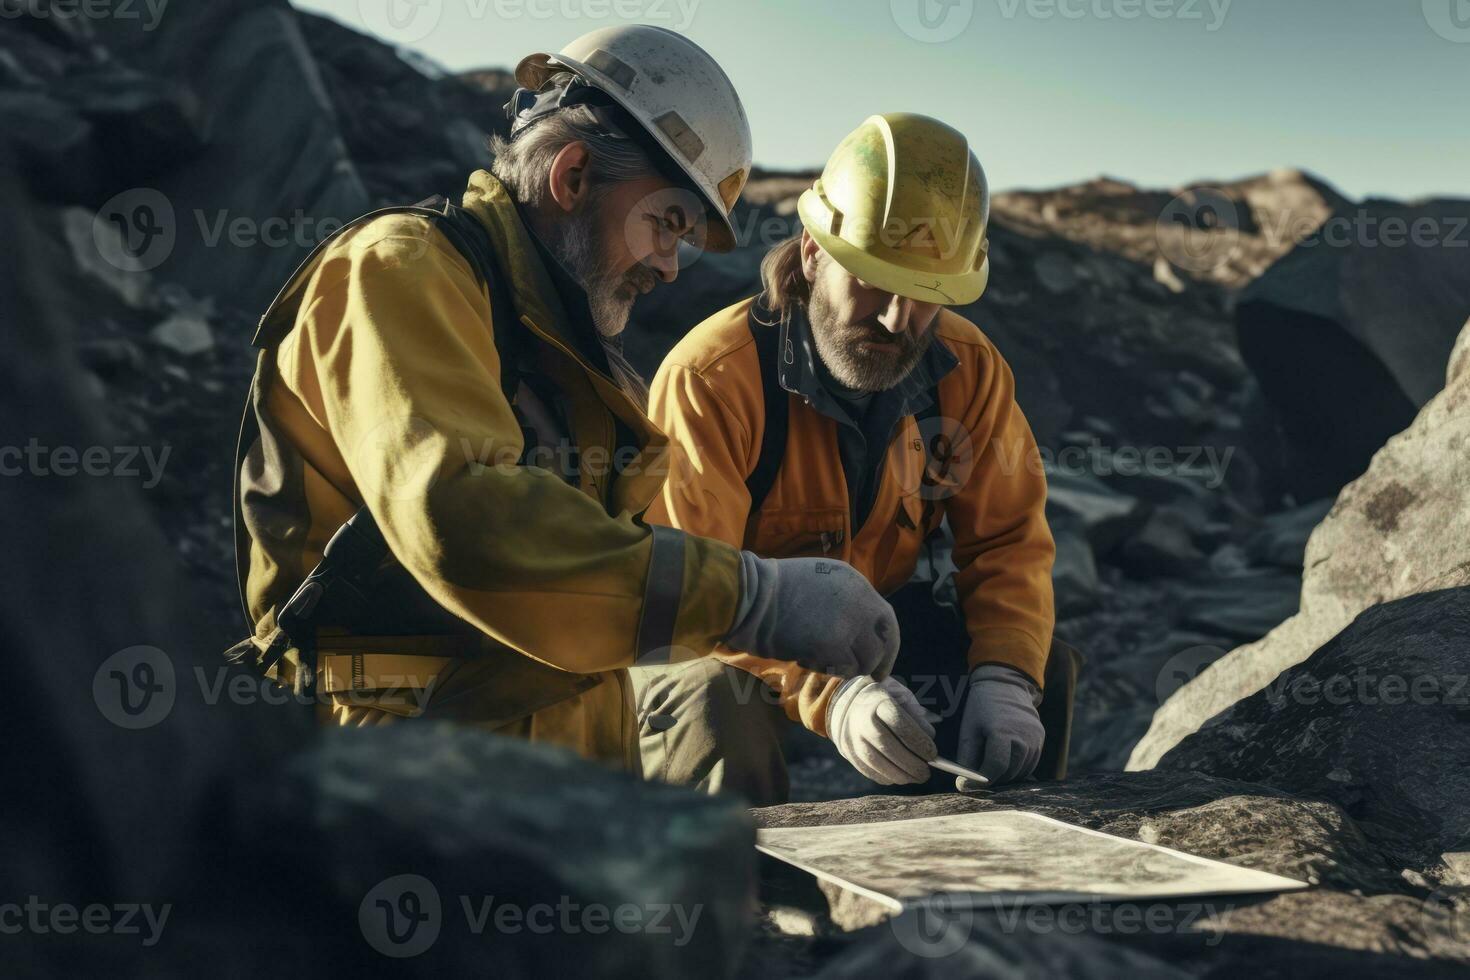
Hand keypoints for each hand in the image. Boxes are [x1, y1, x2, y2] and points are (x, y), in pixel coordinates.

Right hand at [724, 552, 898, 677]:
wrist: (750, 596)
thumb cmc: (771, 589)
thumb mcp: (818, 582)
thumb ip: (841, 602)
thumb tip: (854, 629)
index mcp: (855, 582)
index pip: (886, 619)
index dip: (887, 643)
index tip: (881, 660)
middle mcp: (860, 600)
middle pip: (884, 643)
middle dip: (878, 663)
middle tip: (871, 676)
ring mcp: (849, 624)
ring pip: (864, 661)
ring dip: (846, 667)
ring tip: (819, 658)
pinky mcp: (834, 645)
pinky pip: (841, 669)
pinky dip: (825, 669)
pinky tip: (804, 657)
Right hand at [827, 676, 937, 783]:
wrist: (847, 703)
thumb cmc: (883, 701)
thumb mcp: (901, 697)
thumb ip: (916, 715)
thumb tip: (930, 736)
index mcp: (878, 701)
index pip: (900, 724)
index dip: (918, 742)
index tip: (932, 754)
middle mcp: (862, 719)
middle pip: (888, 746)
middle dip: (911, 764)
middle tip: (926, 773)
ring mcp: (852, 737)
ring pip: (876, 762)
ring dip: (900, 775)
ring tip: (916, 778)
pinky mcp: (848, 752)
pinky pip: (868, 770)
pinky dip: (886, 777)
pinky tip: (900, 777)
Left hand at [955, 665, 1044, 788]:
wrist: (1005, 685)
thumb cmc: (982, 707)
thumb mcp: (969, 729)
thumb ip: (967, 757)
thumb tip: (965, 783)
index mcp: (1002, 731)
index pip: (996, 766)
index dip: (982, 780)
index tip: (969, 785)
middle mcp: (1023, 736)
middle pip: (1010, 772)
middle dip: (993, 779)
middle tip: (979, 776)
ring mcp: (1035, 738)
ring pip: (1021, 771)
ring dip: (1006, 775)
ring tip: (991, 767)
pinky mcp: (1040, 739)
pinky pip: (1030, 763)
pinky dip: (1017, 768)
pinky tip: (1005, 760)